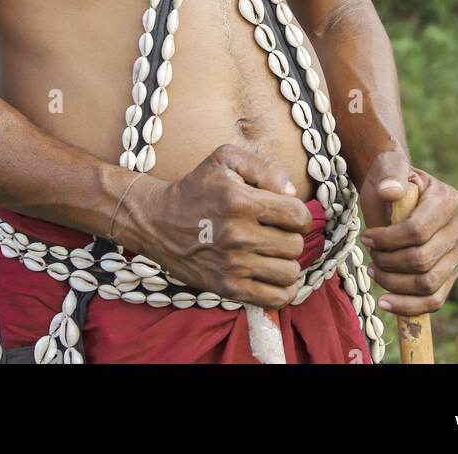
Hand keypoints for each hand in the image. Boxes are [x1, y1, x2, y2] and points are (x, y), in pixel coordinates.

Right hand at [122, 143, 312, 307]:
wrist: (157, 221)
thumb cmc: (196, 187)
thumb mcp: (225, 159)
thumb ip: (264, 167)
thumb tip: (291, 193)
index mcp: (240, 201)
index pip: (297, 215)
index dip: (299, 214)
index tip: (288, 215)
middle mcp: (238, 235)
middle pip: (295, 245)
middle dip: (292, 237)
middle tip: (277, 232)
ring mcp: (232, 265)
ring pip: (289, 273)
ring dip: (287, 263)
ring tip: (274, 253)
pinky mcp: (227, 288)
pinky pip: (274, 299)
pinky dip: (283, 291)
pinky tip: (273, 276)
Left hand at [357, 150, 457, 316]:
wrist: (395, 192)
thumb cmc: (390, 179)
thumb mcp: (387, 168)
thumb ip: (390, 175)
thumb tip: (391, 192)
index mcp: (448, 200)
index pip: (418, 231)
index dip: (388, 239)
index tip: (367, 237)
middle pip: (423, 260)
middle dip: (389, 262)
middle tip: (369, 255)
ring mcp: (457, 253)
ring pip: (428, 284)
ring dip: (394, 284)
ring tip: (373, 271)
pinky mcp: (450, 273)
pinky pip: (434, 300)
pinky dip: (409, 307)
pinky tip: (385, 302)